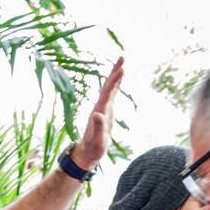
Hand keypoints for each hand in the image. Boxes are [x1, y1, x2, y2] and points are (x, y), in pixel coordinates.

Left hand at [72, 57, 124, 171]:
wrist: (87, 152)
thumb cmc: (92, 148)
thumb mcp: (96, 140)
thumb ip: (97, 127)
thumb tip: (97, 114)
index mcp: (99, 111)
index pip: (108, 93)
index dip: (114, 81)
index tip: (121, 69)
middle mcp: (100, 107)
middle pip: (107, 85)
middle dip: (114, 71)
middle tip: (122, 57)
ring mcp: (103, 108)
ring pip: (109, 88)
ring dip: (115, 75)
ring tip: (122, 63)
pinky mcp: (106, 111)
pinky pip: (111, 94)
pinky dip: (116, 84)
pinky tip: (119, 79)